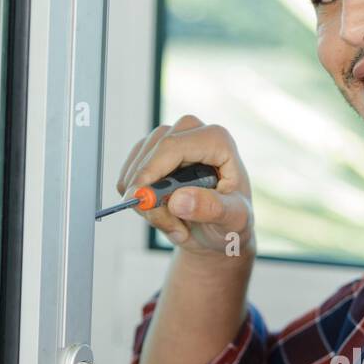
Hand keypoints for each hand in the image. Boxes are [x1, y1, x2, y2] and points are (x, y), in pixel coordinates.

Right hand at [115, 112, 255, 257]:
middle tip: (167, 225)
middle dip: (150, 193)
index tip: (140, 199)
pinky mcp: (152, 155)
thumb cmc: (233, 221)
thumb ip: (210, 208)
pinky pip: (129, 176)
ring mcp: (169, 140)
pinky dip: (140, 201)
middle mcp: (192, 133)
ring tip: (175, 224)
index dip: (150, 171)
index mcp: (216, 140)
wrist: (221, 231)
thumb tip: (179, 200)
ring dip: (147, 202)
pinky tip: (163, 215)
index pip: (171, 146)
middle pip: (151, 154)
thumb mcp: (233, 219)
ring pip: (136, 166)